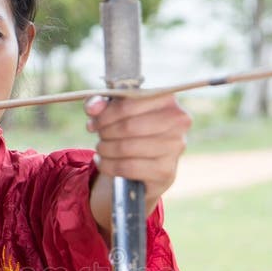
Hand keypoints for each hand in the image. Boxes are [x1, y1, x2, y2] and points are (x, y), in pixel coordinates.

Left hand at [85, 92, 190, 214]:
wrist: (147, 164)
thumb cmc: (132, 130)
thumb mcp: (116, 112)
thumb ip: (101, 103)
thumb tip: (92, 107)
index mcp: (168, 99)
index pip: (129, 104)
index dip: (105, 114)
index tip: (93, 122)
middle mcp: (178, 122)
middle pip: (128, 127)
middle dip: (105, 132)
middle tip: (98, 136)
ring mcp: (175, 147)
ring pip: (127, 148)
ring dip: (106, 149)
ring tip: (101, 149)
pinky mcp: (166, 171)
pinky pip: (128, 167)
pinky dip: (109, 166)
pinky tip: (103, 163)